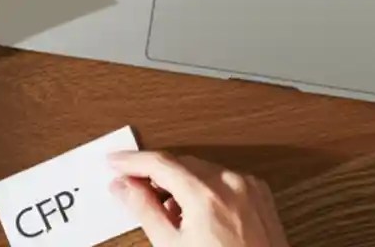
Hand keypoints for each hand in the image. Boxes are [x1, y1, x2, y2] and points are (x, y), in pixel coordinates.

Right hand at [108, 151, 289, 246]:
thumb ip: (145, 210)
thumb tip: (123, 187)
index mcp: (206, 195)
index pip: (159, 163)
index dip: (131, 161)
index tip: (115, 163)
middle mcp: (230, 184)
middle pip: (180, 163)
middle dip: (155, 174)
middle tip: (133, 188)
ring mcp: (249, 187)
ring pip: (201, 170)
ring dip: (179, 182)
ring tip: (169, 213)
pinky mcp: (259, 194)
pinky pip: (222, 179)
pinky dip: (204, 188)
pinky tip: (196, 213)